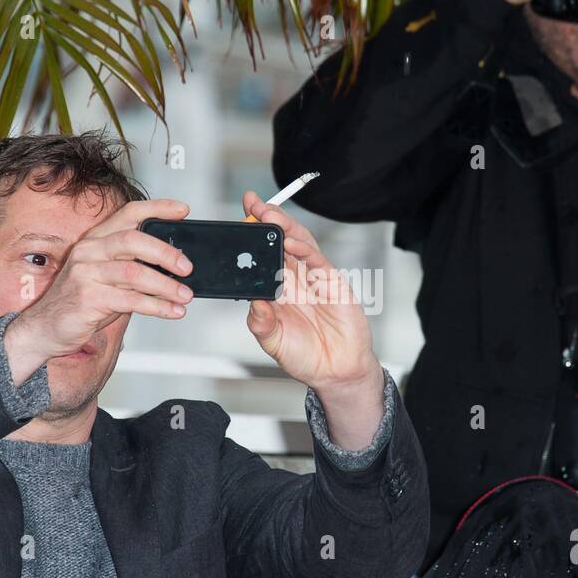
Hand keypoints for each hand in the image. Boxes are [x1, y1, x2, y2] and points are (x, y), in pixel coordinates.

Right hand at [3, 198, 194, 382]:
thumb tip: (173, 267)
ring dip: (166, 286)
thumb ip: (133, 268)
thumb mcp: (108, 277)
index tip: (183, 210)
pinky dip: (157, 306)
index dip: (157, 208)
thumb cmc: (81, 302)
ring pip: (134, 272)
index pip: (128, 213)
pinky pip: (130, 299)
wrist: (46, 328)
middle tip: (187, 267)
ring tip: (185, 295)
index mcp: (96, 239)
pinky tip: (171, 311)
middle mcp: (89, 250)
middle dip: (166, 253)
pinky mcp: (87, 297)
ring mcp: (86, 272)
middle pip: (133, 239)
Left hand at [242, 191, 383, 448]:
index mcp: (279, 289)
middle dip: (267, 220)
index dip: (254, 234)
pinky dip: (305, 250)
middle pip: (282, 241)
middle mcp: (297, 280)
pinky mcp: (334, 285)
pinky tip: (291, 242)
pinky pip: (318, 262)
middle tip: (252, 204)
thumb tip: (253, 302)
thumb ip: (261, 323)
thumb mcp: (273, 342)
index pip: (264, 254)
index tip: (240, 216)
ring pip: (301, 244)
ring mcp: (316, 280)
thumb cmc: (306, 356)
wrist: (336, 373)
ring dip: (285, 227)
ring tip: (268, 215)